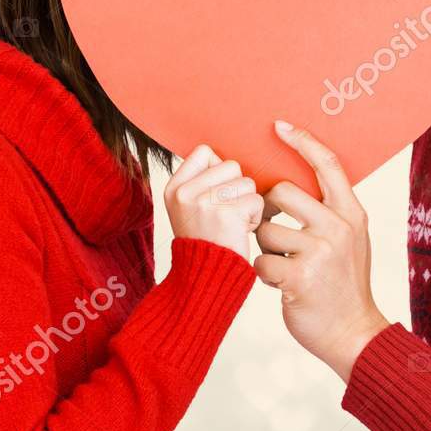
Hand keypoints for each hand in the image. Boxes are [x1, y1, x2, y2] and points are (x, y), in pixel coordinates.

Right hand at [163, 144, 264, 261]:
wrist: (205, 278)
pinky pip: (256, 200)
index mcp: (174, 187)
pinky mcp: (227, 213)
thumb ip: (201, 181)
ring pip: (247, 182)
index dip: (219, 170)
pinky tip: (240, 231)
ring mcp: (205, 202)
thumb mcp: (188, 208)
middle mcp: (186, 192)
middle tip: (225, 214)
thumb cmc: (205, 240)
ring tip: (232, 223)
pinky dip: (255, 217)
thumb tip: (227, 159)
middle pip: (231, 166)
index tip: (215, 193)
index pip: (204, 152)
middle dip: (236, 189)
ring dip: (247, 204)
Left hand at [252, 121, 390, 379]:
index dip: (302, 141)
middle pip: (280, 193)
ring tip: (281, 265)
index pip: (326, 164)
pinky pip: (260, 261)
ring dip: (264, 248)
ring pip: (265, 230)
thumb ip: (330, 212)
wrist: (353, 333)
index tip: (279, 125)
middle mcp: (338, 226)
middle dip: (266, 212)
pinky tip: (279, 284)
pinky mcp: (300, 276)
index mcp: (351, 213)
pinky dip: (262, 274)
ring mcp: (320, 251)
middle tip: (273, 233)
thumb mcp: (350, 240)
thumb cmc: (343, 284)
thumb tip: (292, 182)